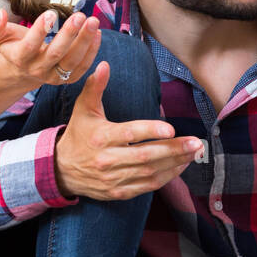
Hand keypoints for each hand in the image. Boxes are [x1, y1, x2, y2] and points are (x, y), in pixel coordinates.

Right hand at [0, 7, 102, 88]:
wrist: (22, 68)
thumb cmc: (12, 45)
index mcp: (20, 58)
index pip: (30, 46)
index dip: (40, 30)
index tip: (51, 13)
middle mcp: (38, 69)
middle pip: (56, 54)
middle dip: (69, 34)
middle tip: (80, 15)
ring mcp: (54, 76)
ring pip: (73, 61)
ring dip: (85, 41)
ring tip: (93, 21)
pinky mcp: (68, 78)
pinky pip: (82, 66)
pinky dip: (92, 51)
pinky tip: (98, 33)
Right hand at [54, 61, 201, 200]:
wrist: (60, 170)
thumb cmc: (78, 135)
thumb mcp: (84, 109)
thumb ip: (95, 87)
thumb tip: (104, 65)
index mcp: (101, 137)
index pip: (129, 133)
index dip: (151, 131)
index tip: (171, 129)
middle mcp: (107, 159)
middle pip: (145, 156)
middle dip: (174, 149)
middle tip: (196, 142)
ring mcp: (114, 178)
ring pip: (150, 172)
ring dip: (175, 163)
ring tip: (194, 152)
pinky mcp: (119, 192)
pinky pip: (147, 186)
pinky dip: (167, 177)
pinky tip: (181, 166)